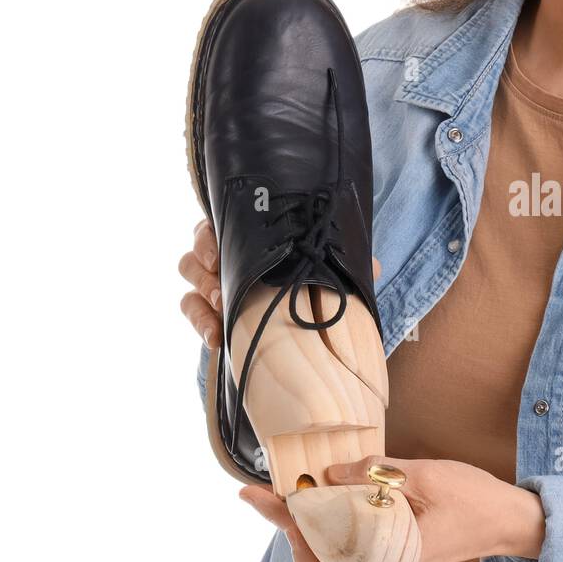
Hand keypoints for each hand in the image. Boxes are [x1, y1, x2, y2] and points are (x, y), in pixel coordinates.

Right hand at [180, 219, 380, 348]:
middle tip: (220, 280)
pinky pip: (192, 311)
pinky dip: (200, 323)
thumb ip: (346, 265)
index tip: (219, 250)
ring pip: (190, 276)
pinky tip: (217, 338)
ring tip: (221, 308)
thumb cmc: (311, 284)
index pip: (219, 224)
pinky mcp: (210, 313)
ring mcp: (213, 284)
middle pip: (198, 249)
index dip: (211, 233)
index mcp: (251, 237)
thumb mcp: (331, 273)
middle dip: (204, 264)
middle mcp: (226, 255)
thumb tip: (373, 266)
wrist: (302, 329)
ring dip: (202, 292)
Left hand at [237, 454, 544, 561]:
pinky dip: (328, 536)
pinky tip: (327, 509)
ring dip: (305, 532)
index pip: (318, 540)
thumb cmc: (473, 500)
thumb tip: (329, 473)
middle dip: (286, 524)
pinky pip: (346, 557)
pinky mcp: (391, 558)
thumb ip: (374, 474)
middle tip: (266, 491)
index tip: (253, 493)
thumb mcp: (424, 476)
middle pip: (313, 557)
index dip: (282, 514)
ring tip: (293, 499)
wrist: (508, 523)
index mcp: (384, 553)